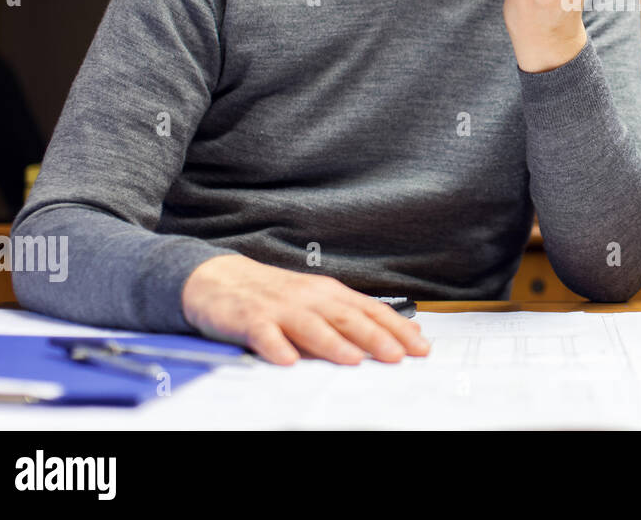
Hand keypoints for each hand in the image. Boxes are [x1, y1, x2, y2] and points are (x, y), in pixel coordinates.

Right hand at [181, 254, 429, 365]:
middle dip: (375, 337)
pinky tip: (288, 361)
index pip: (371, 310)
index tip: (421, 346)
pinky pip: (264, 334)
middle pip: (347, 317)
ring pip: (311, 326)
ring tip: (353, 360)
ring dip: (333, 344)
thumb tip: (396, 336)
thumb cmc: (275, 296)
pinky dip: (276, 347)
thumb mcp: (316, 302)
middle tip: (398, 356)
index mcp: (329, 294)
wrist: (219, 279)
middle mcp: (309, 298)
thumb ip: (350, 318)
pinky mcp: (249, 319)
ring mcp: (279, 308)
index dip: (397, 328)